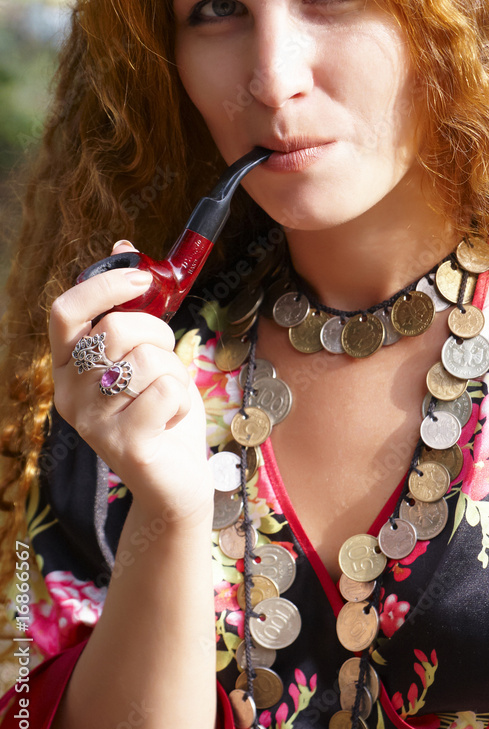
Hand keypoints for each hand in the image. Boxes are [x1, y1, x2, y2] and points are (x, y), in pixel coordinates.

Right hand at [50, 242, 212, 525]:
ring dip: (174, 372)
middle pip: (116, 329)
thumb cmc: (160, 411)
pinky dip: (182, 400)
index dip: (103, 286)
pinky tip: (170, 422)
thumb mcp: (146, 353)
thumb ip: (131, 308)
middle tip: (165, 363)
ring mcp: (92, 422)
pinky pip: (166, 391)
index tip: (141, 281)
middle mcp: (68, 394)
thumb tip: (125, 248)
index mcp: (68, 367)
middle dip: (157, 335)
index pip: (65, 311)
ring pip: (147, 359)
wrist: (174, 481)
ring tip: (166, 400)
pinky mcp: (123, 445)